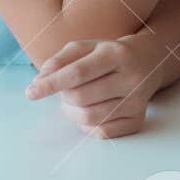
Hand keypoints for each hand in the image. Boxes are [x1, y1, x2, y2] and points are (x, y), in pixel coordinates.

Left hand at [25, 36, 160, 138]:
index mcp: (117, 54)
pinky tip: (92, 110)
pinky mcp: (138, 120)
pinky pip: (101, 132)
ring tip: (76, 101)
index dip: (52, 84)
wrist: (149, 61)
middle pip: (80, 98)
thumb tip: (40, 82)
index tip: (31, 92)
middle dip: (64, 96)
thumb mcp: (86, 47)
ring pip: (89, 118)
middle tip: (66, 89)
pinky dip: (87, 125)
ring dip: (72, 112)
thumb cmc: (109, 54)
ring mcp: (137, 101)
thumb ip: (59, 60)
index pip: (79, 72)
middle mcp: (132, 78)